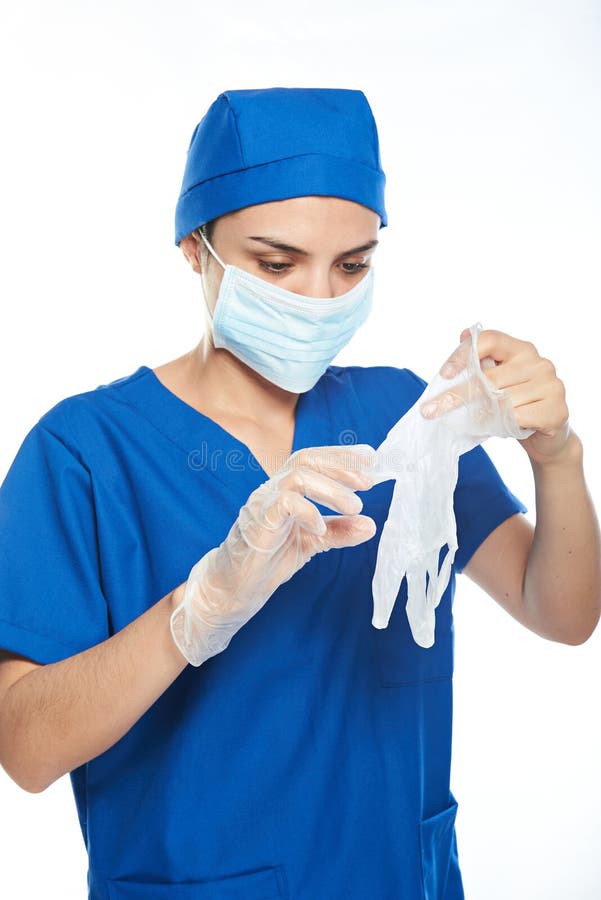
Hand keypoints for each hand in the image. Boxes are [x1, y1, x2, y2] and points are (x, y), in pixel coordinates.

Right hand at [170, 444, 376, 665]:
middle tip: (368, 482)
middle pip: (306, 459)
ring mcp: (263, 502)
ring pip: (297, 477)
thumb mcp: (313, 542)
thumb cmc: (269, 559)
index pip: (314, 458)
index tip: (370, 458)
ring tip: (355, 506)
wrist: (235, 586)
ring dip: (331, 488)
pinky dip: (307, 511)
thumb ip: (339, 531)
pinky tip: (320, 526)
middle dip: (340, 465)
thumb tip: (370, 524)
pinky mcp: (258, 522)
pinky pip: (283, 504)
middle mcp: (274, 488)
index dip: (342, 454)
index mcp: (287, 488)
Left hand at [421, 327, 570, 464]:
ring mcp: (551, 385)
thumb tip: (463, 335)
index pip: (490, 340)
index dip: (464, 354)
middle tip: (430, 411)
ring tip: (477, 422)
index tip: (444, 374)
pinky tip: (501, 428)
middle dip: (456, 396)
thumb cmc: (516, 406)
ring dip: (482, 415)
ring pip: (502, 400)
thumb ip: (482, 363)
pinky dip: (502, 425)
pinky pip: (517, 417)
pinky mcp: (556, 410)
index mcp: (522, 349)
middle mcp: (540, 363)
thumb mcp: (497, 383)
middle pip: (488, 377)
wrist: (547, 438)